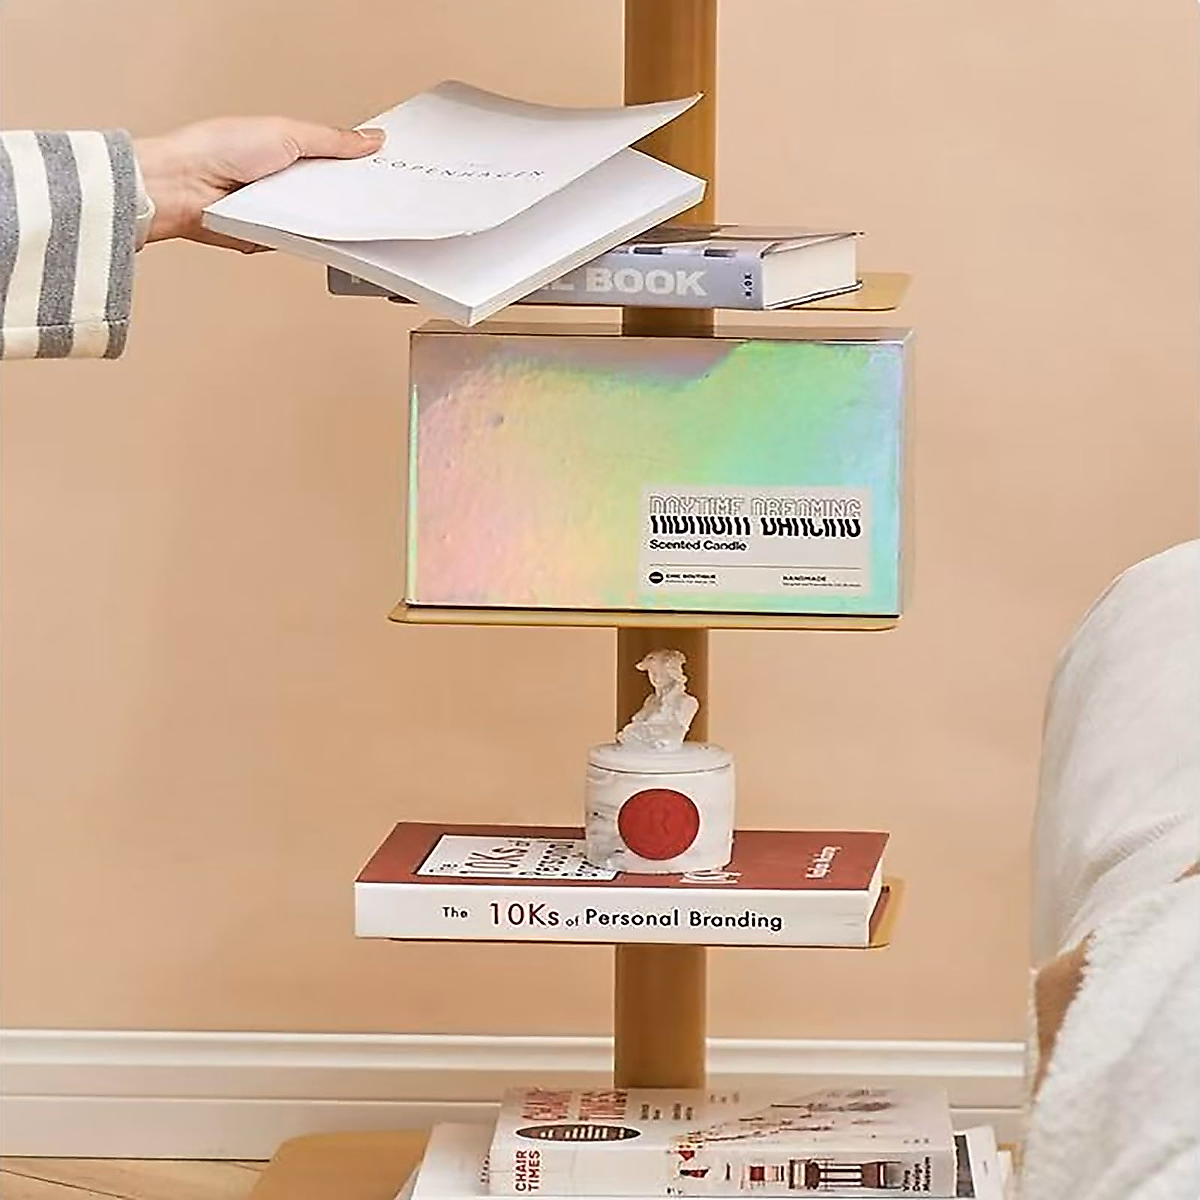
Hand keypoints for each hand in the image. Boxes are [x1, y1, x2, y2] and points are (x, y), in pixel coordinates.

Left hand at [133, 117, 384, 249]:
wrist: (182, 187)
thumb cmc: (216, 148)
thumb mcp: (286, 132)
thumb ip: (332, 140)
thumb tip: (370, 139)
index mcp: (290, 149)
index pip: (337, 159)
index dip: (360, 165)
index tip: (385, 170)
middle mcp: (286, 181)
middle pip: (333, 192)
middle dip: (351, 195)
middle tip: (374, 196)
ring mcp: (280, 211)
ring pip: (321, 220)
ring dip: (332, 218)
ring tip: (346, 212)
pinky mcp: (272, 237)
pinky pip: (303, 242)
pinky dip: (311, 239)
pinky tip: (321, 234)